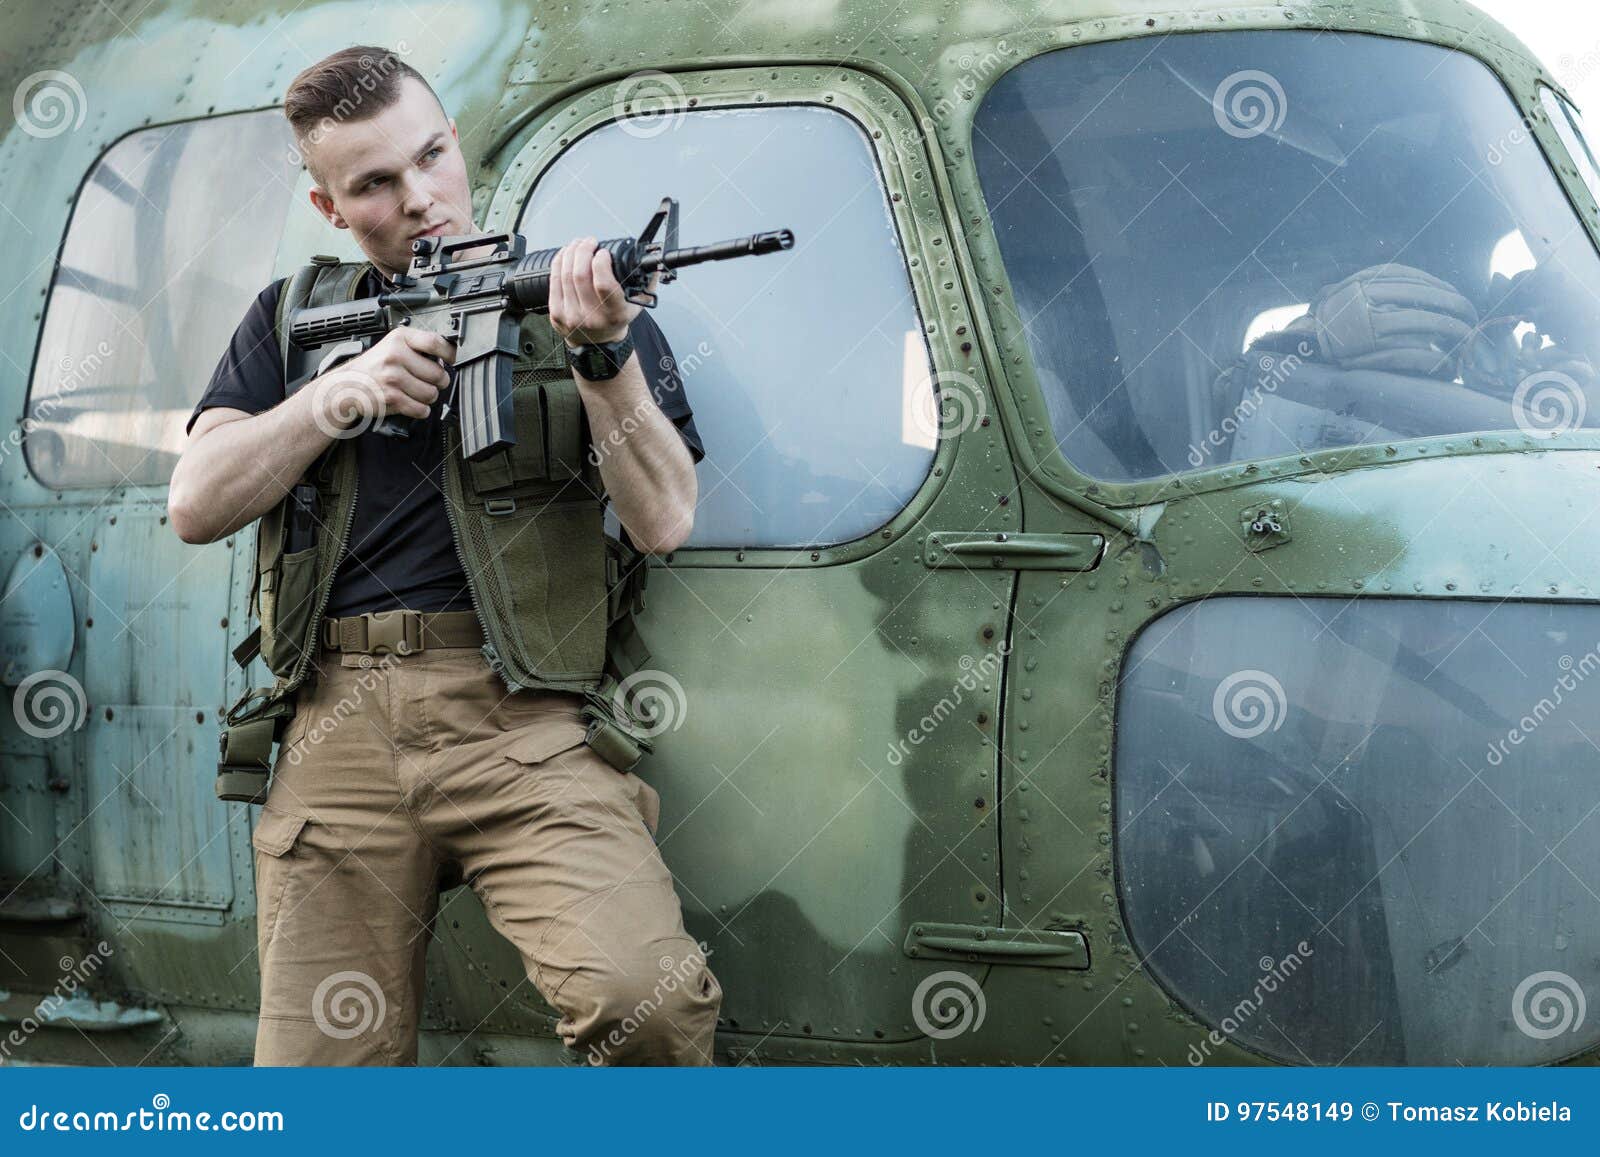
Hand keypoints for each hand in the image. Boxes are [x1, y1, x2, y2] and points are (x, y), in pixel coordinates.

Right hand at [308, 327, 454, 435]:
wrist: (347, 385)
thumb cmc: (374, 367)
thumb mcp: (392, 346)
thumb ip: (417, 348)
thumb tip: (448, 356)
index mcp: (399, 339)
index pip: (435, 343)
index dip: (450, 353)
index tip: (453, 359)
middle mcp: (395, 356)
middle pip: (438, 374)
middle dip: (438, 382)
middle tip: (429, 381)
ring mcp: (393, 377)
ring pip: (432, 394)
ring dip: (428, 397)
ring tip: (416, 392)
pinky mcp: (392, 397)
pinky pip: (421, 409)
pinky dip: (420, 410)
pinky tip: (410, 402)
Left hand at [547, 235, 657, 348]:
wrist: (597, 343)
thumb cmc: (616, 320)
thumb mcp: (636, 306)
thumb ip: (646, 284)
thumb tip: (654, 264)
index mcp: (613, 314)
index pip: (603, 284)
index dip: (601, 262)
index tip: (603, 252)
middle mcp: (591, 317)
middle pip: (580, 274)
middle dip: (583, 250)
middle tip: (589, 242)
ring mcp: (571, 315)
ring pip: (565, 274)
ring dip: (571, 252)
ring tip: (578, 244)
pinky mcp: (557, 312)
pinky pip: (554, 280)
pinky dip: (559, 261)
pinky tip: (566, 254)